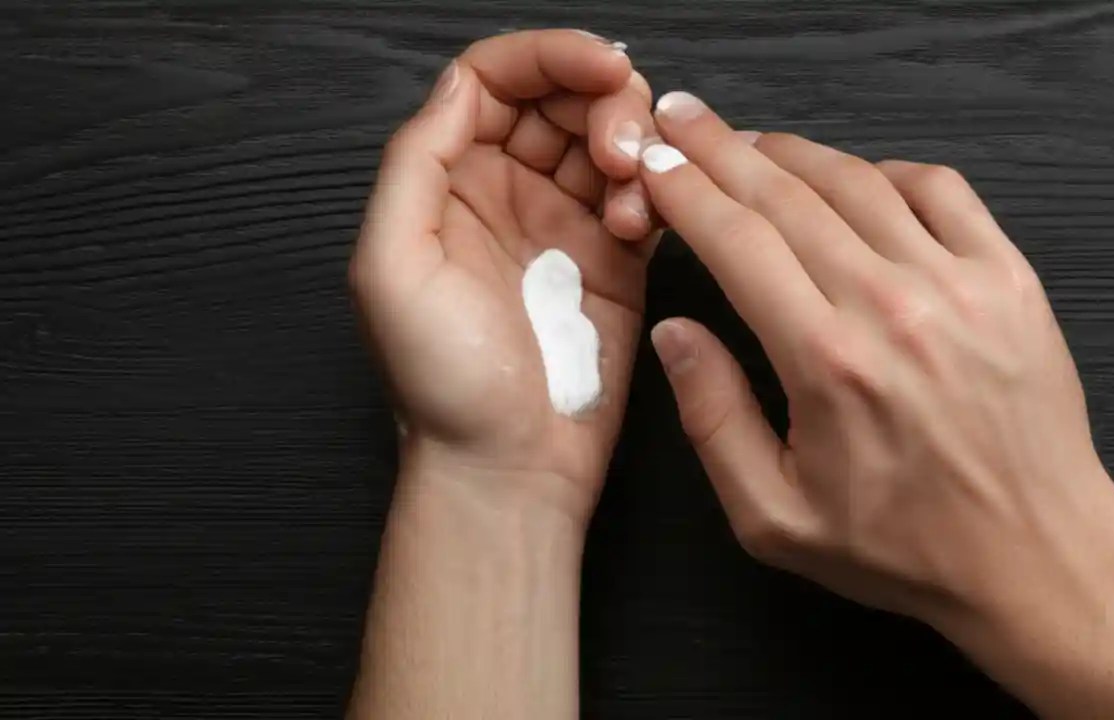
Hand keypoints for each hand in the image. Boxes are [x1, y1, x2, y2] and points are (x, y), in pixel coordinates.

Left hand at [349, 30, 658, 518]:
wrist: (506, 470)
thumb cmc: (442, 384)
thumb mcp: (391, 264)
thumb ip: (417, 160)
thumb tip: (464, 83)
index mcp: (446, 182)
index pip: (496, 80)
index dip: (549, 56)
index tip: (602, 64)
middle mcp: (506, 191)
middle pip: (562, 96)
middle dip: (601, 98)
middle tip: (619, 146)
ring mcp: (564, 224)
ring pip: (611, 136)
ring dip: (632, 142)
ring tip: (628, 191)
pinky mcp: (617, 260)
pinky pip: (645, 193)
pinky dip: (654, 191)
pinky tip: (638, 224)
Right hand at [639, 89, 1109, 618]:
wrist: (1035, 555)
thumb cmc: (904, 545)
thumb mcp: (775, 517)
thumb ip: (713, 419)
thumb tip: (675, 333)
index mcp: (827, 362)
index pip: (736, 241)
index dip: (685, 190)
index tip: (654, 163)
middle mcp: (892, 307)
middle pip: (787, 195)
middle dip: (721, 149)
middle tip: (682, 120)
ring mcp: (960, 284)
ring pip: (859, 180)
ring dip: (793, 152)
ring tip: (751, 143)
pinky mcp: (1010, 279)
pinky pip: (941, 190)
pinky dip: (886, 170)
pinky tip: (855, 179)